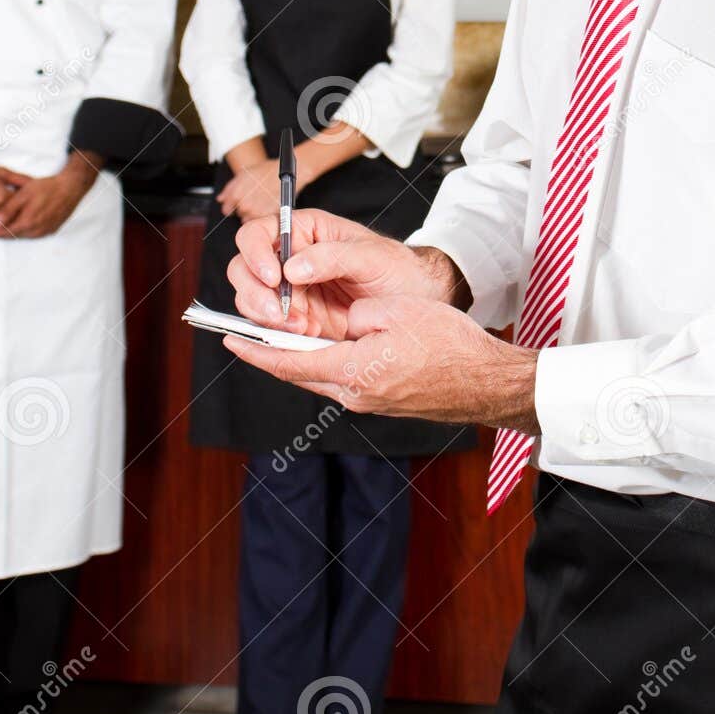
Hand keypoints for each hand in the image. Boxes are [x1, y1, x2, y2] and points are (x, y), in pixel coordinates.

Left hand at [0, 151, 100, 238]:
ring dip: (11, 232)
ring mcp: (45, 231)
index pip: (3, 232)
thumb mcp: (23, 195)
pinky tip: (21, 224)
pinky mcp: (52, 229)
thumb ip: (6, 211)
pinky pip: (33, 234)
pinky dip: (24, 231)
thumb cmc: (46, 188)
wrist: (71, 187)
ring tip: (2, 225)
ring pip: (23, 236)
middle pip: (12, 235)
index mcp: (27, 223)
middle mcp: (36, 231)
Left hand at [217, 158, 277, 221]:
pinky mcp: (267, 216)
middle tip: (253, 198)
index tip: (235, 204)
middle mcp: (244, 206)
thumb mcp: (243, 175)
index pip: (226, 210)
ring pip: (248, 219)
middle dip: (243, 208)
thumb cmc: (265, 172)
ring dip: (252, 213)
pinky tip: (266, 205)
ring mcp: (256, 212)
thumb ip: (228, 189)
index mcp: (236, 195)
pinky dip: (262, 215)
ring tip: (260, 201)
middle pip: (238, 214)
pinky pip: (260, 220)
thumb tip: (220, 199)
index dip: (231, 206)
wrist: (284, 174)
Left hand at [223, 293, 539, 432]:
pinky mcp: (381, 401)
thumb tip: (346, 321)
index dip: (256, 351)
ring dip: (298, 356)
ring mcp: (368, 401)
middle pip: (300, 372)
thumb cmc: (448, 344)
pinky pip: (341, 378)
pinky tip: (325, 344)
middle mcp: (354, 394)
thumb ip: (357, 314)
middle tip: (244, 334)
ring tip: (279, 335)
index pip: (290, 362)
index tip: (229, 339)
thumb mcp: (395, 311)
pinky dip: (325, 360)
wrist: (485, 381)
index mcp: (353, 372)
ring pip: (320, 375)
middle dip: (270, 353)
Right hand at [227, 209, 464, 341]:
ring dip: (264, 315)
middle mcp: (291, 259)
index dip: (256, 252)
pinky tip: (302, 335)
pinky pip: (269, 327)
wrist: (415, 304)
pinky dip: (277, 333)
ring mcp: (291, 291)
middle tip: (277, 312)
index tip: (273, 275)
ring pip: (251, 299)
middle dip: (254, 291)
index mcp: (306, 232)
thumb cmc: (398, 270)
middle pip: (244, 267)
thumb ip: (333, 256)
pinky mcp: (297, 320)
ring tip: (297, 326)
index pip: (260, 232)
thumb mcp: (374, 257)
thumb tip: (294, 266)